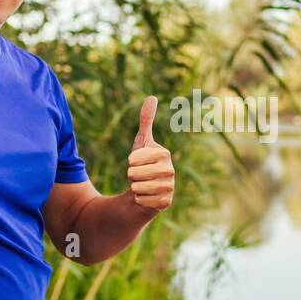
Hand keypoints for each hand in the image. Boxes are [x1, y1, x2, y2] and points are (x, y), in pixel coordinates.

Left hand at [126, 95, 174, 212]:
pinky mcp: (166, 202)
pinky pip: (143, 201)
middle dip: (131, 176)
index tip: (137, 163)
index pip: (133, 159)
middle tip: (139, 176)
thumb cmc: (143, 164)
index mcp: (164, 154)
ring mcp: (170, 187)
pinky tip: (146, 198)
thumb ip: (146, 120)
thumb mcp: (141, 142)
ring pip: (138, 188)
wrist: (145, 190)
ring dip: (135, 188)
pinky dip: (139, 200)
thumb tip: (152, 97)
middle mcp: (170, 170)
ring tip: (142, 186)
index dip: (130, 162)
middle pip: (134, 174)